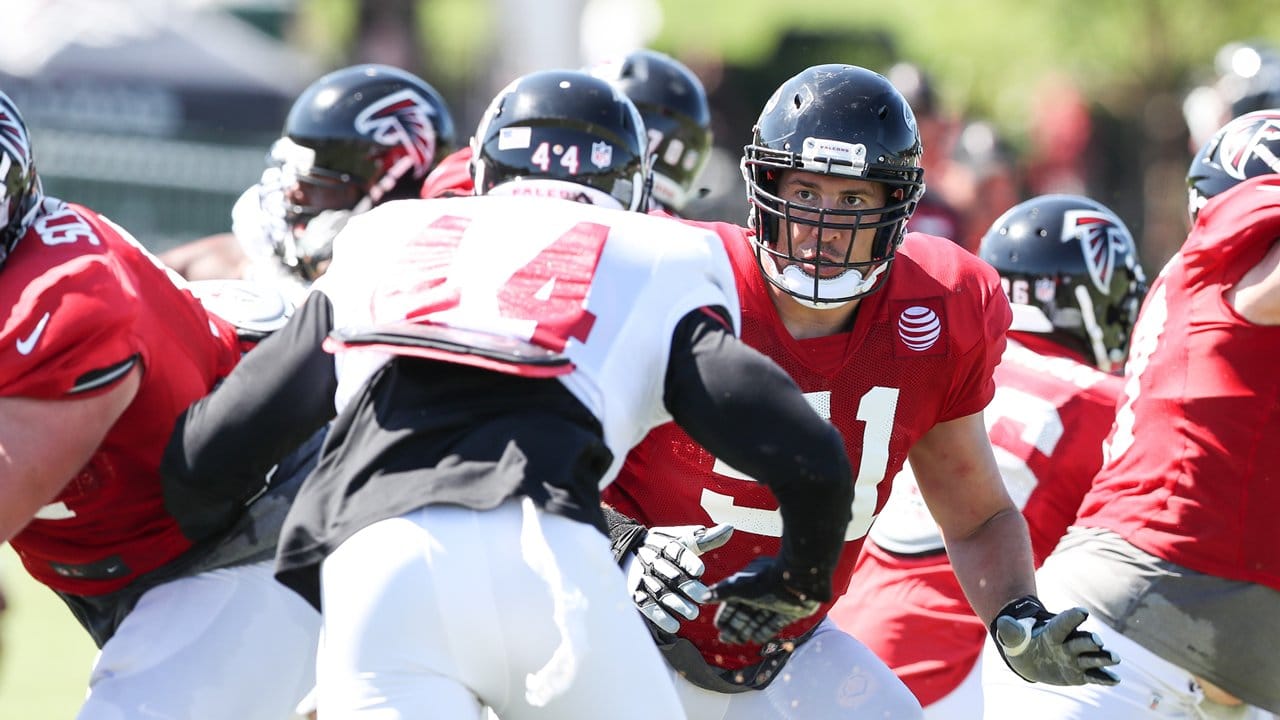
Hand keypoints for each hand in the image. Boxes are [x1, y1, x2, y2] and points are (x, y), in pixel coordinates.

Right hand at [626, 524, 733, 633]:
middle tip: (703, 596)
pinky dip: (660, 616)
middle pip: (671, 574)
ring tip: (693, 614)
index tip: (700, 571)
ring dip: (676, 604)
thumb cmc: (667, 548)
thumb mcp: (684, 540)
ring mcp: (644, 578)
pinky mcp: (636, 594)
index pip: (676, 552)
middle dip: (687, 586)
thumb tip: (730, 528)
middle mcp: (653, 561)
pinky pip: (646, 606)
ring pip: (660, 592)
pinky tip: (674, 625)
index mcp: (666, 546)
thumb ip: (706, 539)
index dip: (687, 561)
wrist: (631, 551)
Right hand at [709, 557, 820, 645]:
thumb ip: (721, 592)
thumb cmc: (768, 581)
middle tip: (726, 639)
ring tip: (739, 641)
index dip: (725, 615)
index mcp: (748, 584)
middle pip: (745, 612)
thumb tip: (703, 596)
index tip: (719, 627)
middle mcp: (761, 592)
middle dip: (735, 625)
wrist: (800, 582)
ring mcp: (775, 602)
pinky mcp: (788, 611)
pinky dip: (764, 631)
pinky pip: (773, 624)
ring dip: (748, 630)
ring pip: (758, 619)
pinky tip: (756, 640)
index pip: (732, 601)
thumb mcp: (740, 586)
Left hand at [992, 596, 1120, 685]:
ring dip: (1103, 658)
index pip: (1062, 624)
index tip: (1082, 612)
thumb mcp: (1014, 637)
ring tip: (1114, 658)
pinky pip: (1094, 676)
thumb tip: (1002, 622)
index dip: (1071, 618)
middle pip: (1080, 641)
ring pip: (1092, 658)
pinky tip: (1115, 679)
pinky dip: (1104, 677)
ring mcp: (1076, 659)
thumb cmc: (1024, 643)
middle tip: (1096, 642)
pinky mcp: (1081, 673)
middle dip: (1088, 641)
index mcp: (1053, 633)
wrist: (1032, 658)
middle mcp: (1069, 644)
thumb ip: (1010, 630)